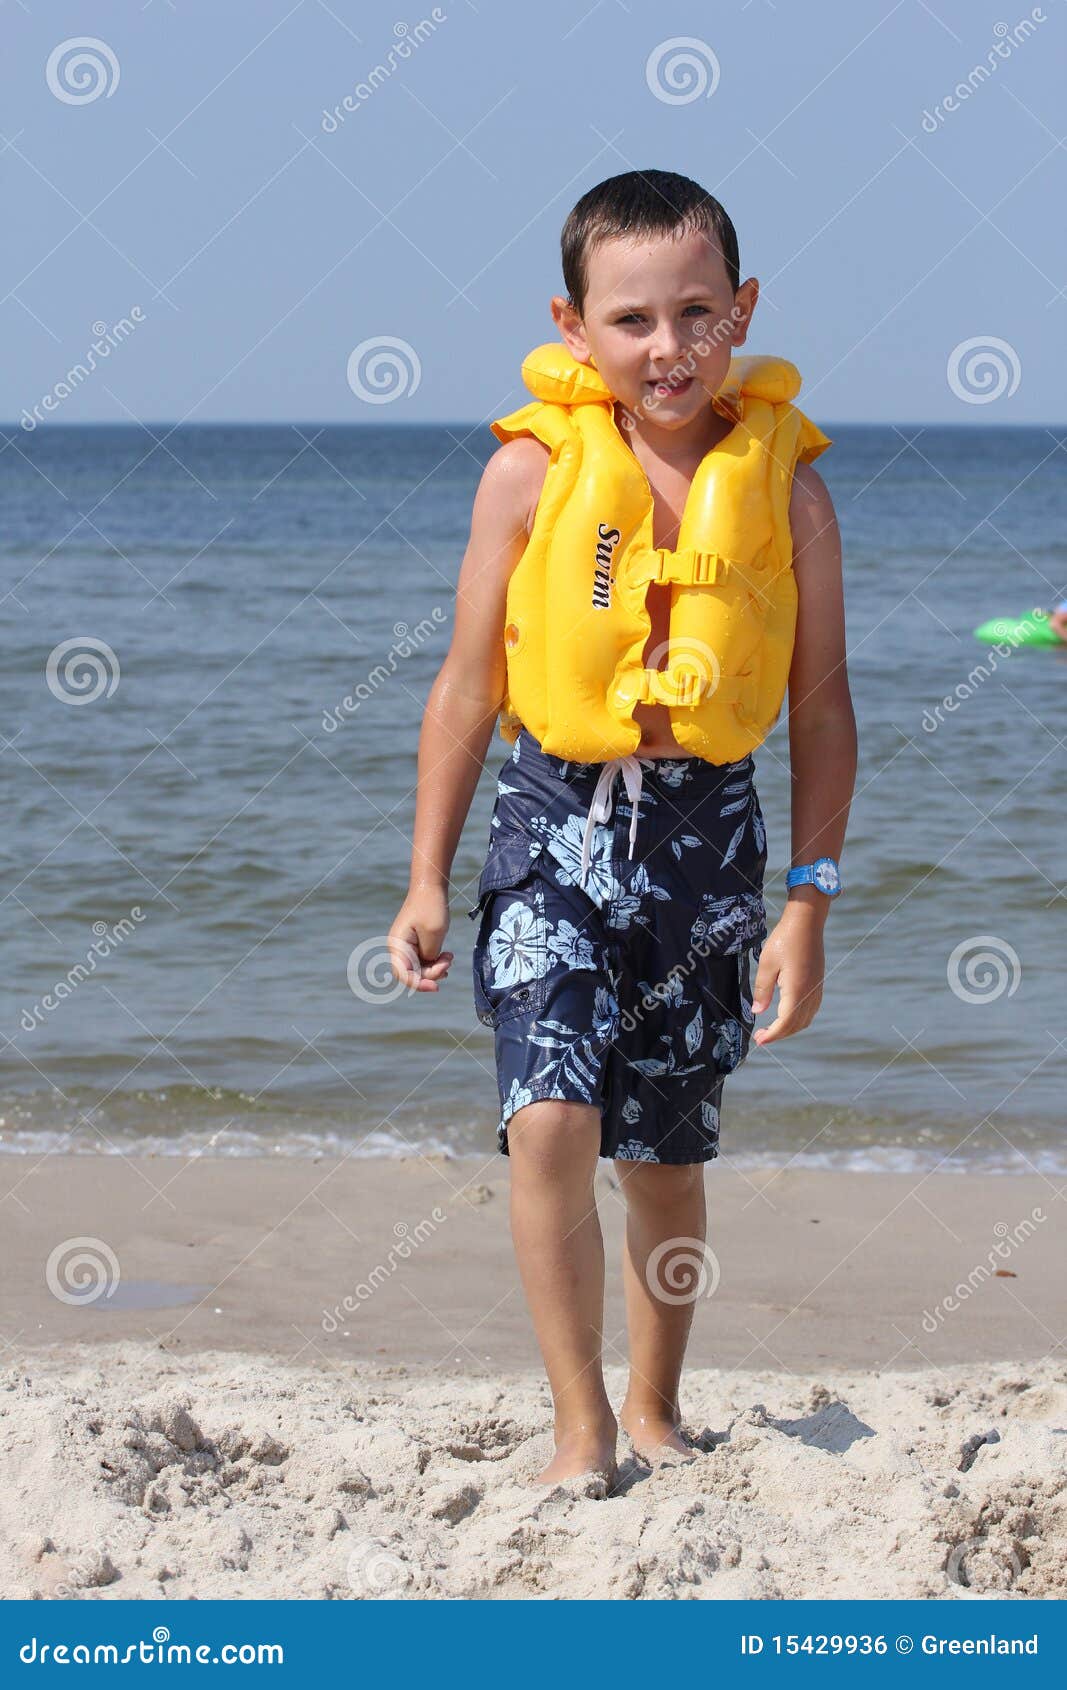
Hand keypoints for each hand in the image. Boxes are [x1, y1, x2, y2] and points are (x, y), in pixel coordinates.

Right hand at [388, 885, 453, 992]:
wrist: (430, 887)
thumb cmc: (431, 907)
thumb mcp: (434, 934)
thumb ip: (430, 955)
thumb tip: (429, 965)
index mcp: (398, 946)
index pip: (403, 975)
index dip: (418, 984)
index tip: (436, 987)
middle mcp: (399, 948)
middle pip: (412, 974)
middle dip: (431, 974)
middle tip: (448, 962)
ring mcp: (407, 946)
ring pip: (420, 969)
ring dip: (435, 968)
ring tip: (449, 957)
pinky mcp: (416, 944)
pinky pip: (424, 961)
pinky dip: (435, 962)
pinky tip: (447, 957)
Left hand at [750, 906, 824, 1044]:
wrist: (807, 923)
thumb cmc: (784, 940)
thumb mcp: (766, 964)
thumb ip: (762, 990)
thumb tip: (757, 1012)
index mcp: (797, 991)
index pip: (785, 1023)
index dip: (772, 1035)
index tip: (759, 1040)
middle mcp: (810, 993)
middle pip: (796, 1025)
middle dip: (779, 1034)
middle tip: (761, 1036)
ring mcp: (816, 988)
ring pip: (805, 1019)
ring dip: (790, 1028)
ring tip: (772, 1028)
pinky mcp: (818, 983)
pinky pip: (811, 1009)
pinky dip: (799, 1018)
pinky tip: (787, 1014)